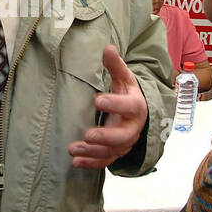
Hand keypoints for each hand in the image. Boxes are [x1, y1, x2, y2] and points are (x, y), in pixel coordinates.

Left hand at [68, 45, 147, 169]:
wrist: (138, 113)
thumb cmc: (127, 93)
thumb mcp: (124, 78)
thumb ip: (115, 65)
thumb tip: (107, 48)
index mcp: (136, 106)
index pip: (130, 106)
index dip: (115, 104)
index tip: (97, 100)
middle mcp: (133, 127)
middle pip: (124, 136)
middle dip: (105, 136)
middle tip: (88, 134)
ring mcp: (125, 142)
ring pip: (112, 151)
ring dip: (93, 152)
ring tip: (73, 149)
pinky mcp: (116, 152)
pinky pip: (105, 161)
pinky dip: (91, 164)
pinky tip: (75, 162)